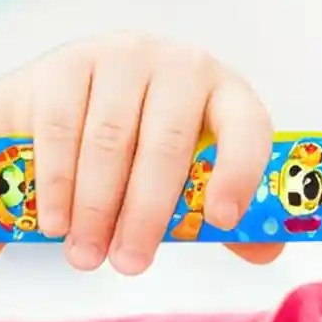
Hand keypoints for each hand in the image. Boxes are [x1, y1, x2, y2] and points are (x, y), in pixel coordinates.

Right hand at [8, 33, 281, 273]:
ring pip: (109, 141)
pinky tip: (57, 222)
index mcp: (226, 92)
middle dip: (146, 213)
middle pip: (168, 144)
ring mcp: (122, 57)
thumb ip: (225, 208)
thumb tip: (264, 250)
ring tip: (87, 256)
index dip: (239, 171)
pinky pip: (62, 130)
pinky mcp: (68, 64)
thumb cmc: (143, 144)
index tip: (222, 219)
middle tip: (130, 264)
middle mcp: (180, 66)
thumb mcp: (188, 170)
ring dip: (96, 208)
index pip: (247, 125)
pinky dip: (58, 184)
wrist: (65, 103)